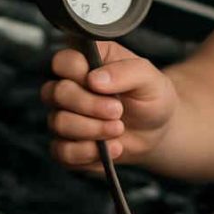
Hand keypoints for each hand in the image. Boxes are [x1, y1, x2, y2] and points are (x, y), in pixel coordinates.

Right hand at [40, 40, 176, 173]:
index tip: (103, 85)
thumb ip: (125, 72)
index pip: (62, 61)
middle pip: (56, 92)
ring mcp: (63, 115)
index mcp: (85, 61)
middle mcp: (68, 86)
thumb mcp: (149, 79)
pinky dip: (88, 153)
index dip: (79, 74)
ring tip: (119, 129)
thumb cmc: (149, 96)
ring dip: (91, 129)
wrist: (156, 130)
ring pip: (58, 123)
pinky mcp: (66, 145)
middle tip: (118, 110)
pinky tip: (112, 148)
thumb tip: (95, 80)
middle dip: (89, 105)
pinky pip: (62, 152)